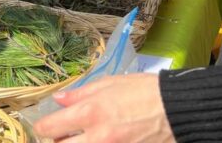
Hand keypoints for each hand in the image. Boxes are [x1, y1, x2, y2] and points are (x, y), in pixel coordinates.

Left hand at [34, 74, 173, 142]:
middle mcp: (97, 137)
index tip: (44, 125)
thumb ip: (79, 94)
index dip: (43, 126)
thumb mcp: (109, 84)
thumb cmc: (144, 92)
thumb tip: (58, 99)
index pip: (50, 127)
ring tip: (81, 137)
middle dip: (57, 142)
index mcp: (90, 113)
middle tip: (62, 135)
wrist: (178, 110)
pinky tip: (100, 140)